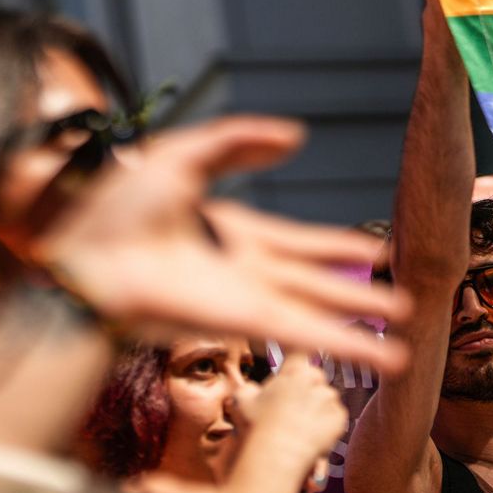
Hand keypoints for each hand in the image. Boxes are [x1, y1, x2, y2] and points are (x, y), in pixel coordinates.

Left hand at [32, 117, 409, 373]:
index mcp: (231, 233)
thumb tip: (296, 136)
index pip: (297, 243)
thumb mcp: (182, 155)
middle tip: (402, 301)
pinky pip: (309, 334)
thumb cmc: (119, 210)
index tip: (373, 252)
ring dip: (362, 330)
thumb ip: (239, 141)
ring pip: (319, 317)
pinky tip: (385, 356)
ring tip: (405, 346)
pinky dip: (348, 345)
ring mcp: (249, 299)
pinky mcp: (248, 322)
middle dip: (357, 293)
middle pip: (316, 284)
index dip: (335, 247)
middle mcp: (246, 272)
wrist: (88, 258)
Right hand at [243, 353, 347, 473]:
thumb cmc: (257, 426)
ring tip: (300, 427)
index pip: (300, 353)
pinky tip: (311, 435)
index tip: (300, 354)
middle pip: (314, 377)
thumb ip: (248, 389)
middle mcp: (314, 379)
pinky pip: (335, 417)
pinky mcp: (340, 418)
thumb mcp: (241, 401)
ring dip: (317, 408)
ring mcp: (329, 398)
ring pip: (326, 398)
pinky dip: (327, 424)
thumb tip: (253, 389)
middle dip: (307, 388)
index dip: (299, 354)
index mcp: (293, 371)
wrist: (277, 455)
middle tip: (293, 407)